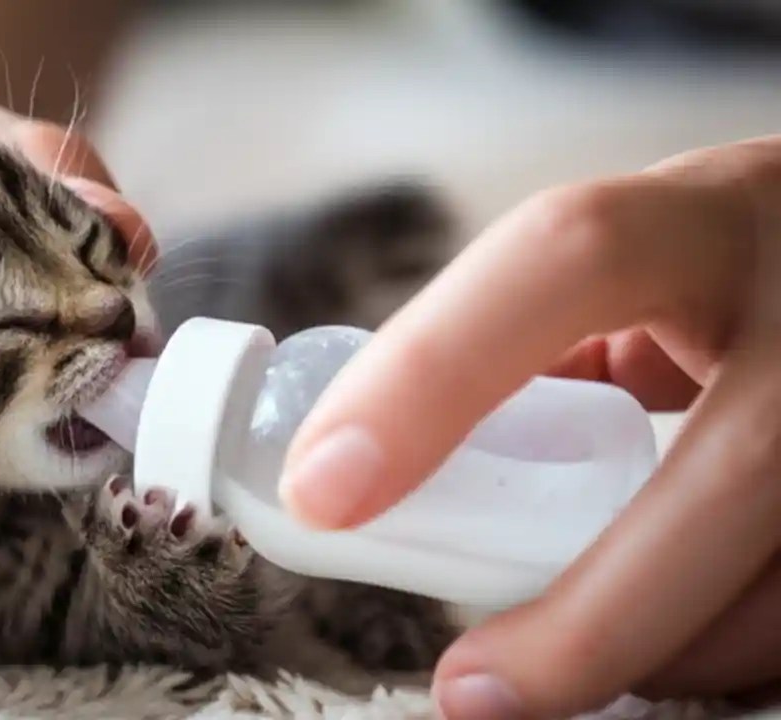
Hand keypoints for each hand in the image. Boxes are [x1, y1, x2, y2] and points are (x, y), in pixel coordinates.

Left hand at [280, 135, 780, 717]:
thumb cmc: (728, 265)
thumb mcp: (640, 264)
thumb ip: (536, 342)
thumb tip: (386, 449)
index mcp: (709, 210)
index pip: (570, 256)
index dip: (437, 373)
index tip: (325, 488)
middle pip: (734, 471)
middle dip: (592, 615)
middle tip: (470, 691)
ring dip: (659, 654)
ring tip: (543, 680)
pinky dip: (720, 653)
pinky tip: (652, 658)